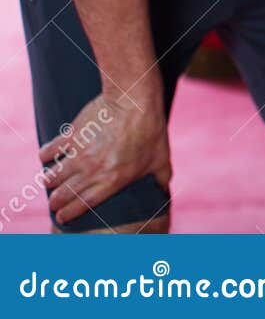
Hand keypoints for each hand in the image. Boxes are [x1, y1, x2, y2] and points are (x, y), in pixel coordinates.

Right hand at [41, 92, 170, 224]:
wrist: (134, 100)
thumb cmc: (151, 129)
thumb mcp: (161, 157)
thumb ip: (162, 177)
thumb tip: (164, 191)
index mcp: (112, 180)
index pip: (82, 205)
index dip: (68, 214)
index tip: (62, 217)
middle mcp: (91, 171)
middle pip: (62, 194)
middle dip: (56, 202)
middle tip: (54, 202)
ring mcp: (79, 154)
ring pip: (52, 176)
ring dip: (49, 181)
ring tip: (50, 182)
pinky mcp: (71, 136)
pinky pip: (49, 151)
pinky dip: (45, 156)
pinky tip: (47, 157)